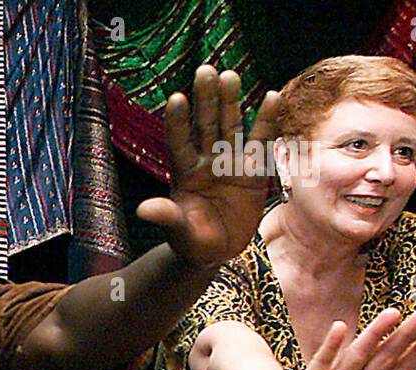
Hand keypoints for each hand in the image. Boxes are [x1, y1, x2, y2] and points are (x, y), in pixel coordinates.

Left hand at [138, 65, 281, 269]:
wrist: (216, 252)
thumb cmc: (191, 241)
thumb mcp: (179, 231)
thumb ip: (167, 216)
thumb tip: (143, 210)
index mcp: (184, 173)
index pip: (179, 142)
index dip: (178, 122)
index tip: (176, 98)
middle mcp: (206, 161)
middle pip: (205, 125)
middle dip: (205, 99)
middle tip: (205, 70)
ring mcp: (229, 163)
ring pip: (230, 126)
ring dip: (230, 102)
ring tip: (229, 74)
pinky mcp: (252, 171)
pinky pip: (261, 141)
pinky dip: (267, 120)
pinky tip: (272, 96)